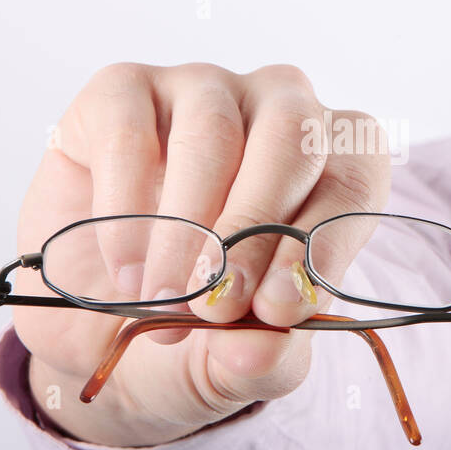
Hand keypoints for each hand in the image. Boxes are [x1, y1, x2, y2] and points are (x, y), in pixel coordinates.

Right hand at [13, 62, 390, 446]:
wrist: (97, 331)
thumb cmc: (192, 325)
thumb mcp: (240, 360)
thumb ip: (266, 356)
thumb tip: (263, 345)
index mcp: (333, 162)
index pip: (353, 183)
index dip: (320, 246)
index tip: (280, 312)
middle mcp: (277, 108)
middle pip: (293, 136)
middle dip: (257, 228)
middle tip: (219, 306)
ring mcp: (200, 90)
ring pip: (213, 132)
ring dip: (188, 228)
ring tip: (165, 301)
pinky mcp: (122, 91)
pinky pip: (130, 132)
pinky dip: (126, 206)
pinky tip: (126, 268)